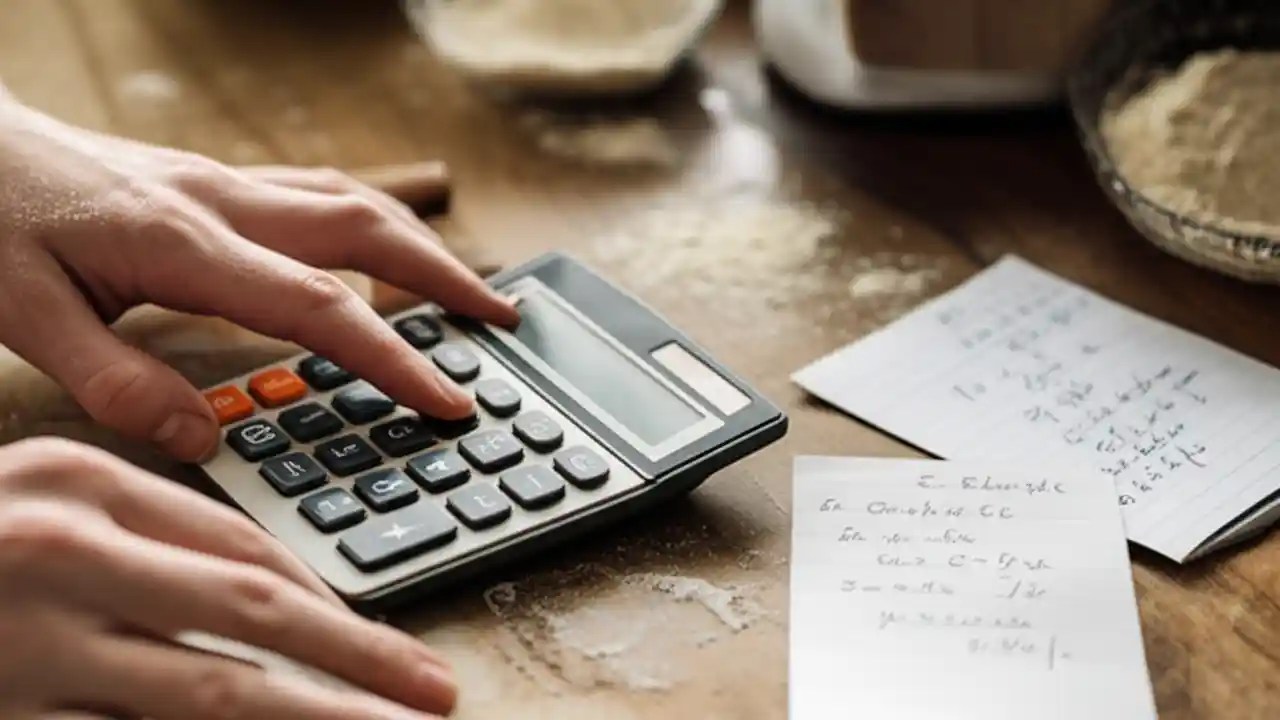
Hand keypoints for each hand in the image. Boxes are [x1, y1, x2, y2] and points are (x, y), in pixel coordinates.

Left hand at [0, 90, 517, 461]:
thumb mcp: (20, 315)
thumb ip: (114, 383)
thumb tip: (203, 438)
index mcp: (183, 242)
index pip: (319, 306)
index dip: (394, 357)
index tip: (448, 399)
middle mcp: (220, 202)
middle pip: (365, 228)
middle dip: (445, 276)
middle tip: (503, 319)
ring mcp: (221, 184)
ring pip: (350, 202)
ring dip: (419, 244)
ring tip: (465, 289)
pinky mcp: (212, 182)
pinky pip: (318, 195)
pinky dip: (371, 226)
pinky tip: (380, 254)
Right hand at [0, 438, 455, 718]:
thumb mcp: (41, 506)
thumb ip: (148, 531)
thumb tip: (275, 588)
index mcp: (81, 484)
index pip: (244, 544)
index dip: (334, 601)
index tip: (397, 645)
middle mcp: (62, 552)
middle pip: (253, 611)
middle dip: (361, 657)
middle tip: (435, 692)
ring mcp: (30, 641)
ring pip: (212, 692)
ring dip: (318, 719)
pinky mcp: (9, 715)